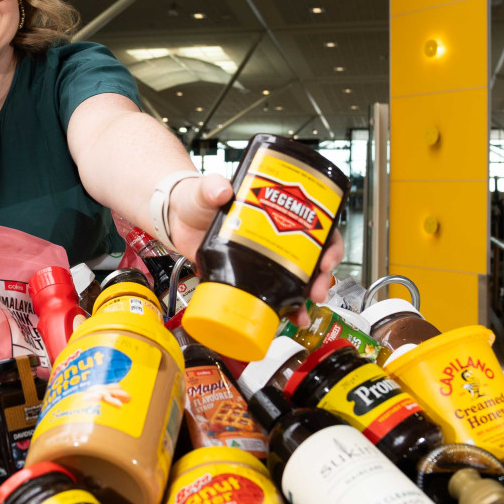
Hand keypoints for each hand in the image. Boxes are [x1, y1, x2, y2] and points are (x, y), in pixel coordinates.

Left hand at [168, 175, 344, 311]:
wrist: (175, 220)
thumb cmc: (198, 199)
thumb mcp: (207, 189)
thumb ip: (211, 186)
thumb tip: (221, 189)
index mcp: (277, 210)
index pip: (317, 224)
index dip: (329, 241)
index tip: (327, 256)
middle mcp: (277, 235)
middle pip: (313, 256)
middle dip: (321, 276)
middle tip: (317, 290)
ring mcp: (263, 258)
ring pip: (298, 279)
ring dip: (306, 296)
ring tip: (304, 311)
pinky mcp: (248, 276)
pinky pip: (272, 294)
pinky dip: (283, 307)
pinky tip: (288, 317)